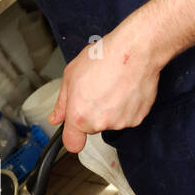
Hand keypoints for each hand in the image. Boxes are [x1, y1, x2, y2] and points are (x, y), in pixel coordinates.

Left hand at [49, 24, 161, 152]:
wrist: (136, 50)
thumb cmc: (105, 57)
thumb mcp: (71, 75)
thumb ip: (62, 103)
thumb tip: (56, 118)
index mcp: (80, 116)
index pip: (73, 144)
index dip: (73, 136)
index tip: (75, 130)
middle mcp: (100, 123)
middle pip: (92, 128)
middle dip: (93, 113)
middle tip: (97, 90)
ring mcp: (120, 122)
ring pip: (111, 122)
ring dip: (111, 110)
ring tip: (113, 86)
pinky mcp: (138, 117)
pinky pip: (127, 117)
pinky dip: (127, 107)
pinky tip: (125, 89)